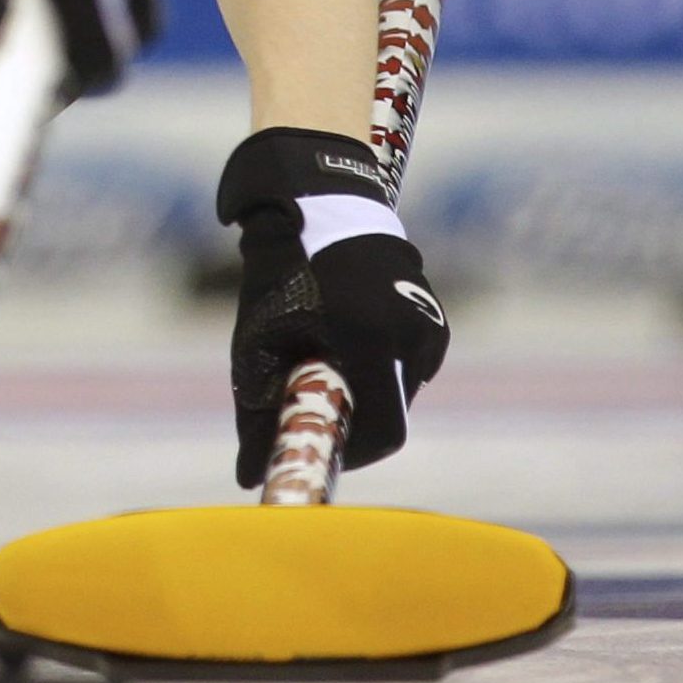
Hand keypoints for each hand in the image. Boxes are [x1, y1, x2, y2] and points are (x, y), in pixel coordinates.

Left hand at [220, 127, 448, 484]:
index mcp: (373, 342)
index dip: (354, 453)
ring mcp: (430, 323)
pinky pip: (411, 360)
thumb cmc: (282, 274)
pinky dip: (383, 363)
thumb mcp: (261, 343)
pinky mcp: (435, 314)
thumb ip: (257, 412)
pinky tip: (351, 333)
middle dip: (357, 417)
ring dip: (370, 388)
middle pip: (393, 412)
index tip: (327, 448)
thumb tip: (247, 476)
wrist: (319, 205)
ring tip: (330, 353)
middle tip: (319, 400)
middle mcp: (412, 334)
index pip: (385, 433)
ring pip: (403, 386)